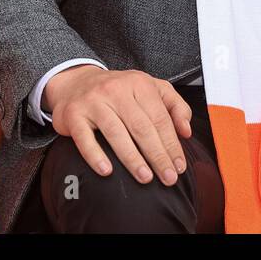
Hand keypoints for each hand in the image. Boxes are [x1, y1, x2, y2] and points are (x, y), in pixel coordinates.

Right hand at [44, 66, 192, 186]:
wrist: (76, 82)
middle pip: (141, 127)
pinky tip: (107, 171)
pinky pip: (85, 138)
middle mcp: (116, 90)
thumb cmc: (118, 90)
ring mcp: (94, 102)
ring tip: (145, 177)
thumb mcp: (150, 88)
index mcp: (139, 84)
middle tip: (167, 177)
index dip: (172, 144)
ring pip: (116, 133)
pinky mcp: (74, 115)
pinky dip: (96, 156)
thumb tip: (186, 131)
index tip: (179, 165)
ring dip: (132, 158)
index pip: (160, 118)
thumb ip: (174, 105)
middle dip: (157, 155)